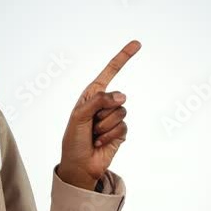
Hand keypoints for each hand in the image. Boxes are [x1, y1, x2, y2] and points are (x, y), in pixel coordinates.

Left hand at [59, 40, 140, 189]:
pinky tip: (100, 142)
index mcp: (91, 95)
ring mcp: (113, 117)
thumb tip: (123, 96)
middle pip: (116, 98)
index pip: (109, 72)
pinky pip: (123, 127)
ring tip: (93, 135)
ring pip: (120, 113)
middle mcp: (104, 103)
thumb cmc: (73, 139)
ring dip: (104, 127)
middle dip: (101, 113)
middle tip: (89, 125)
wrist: (79, 165)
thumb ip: (99, 101)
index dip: (123, 57)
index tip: (137, 44)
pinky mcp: (121, 131)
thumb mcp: (79, 116)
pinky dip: (110, 136)